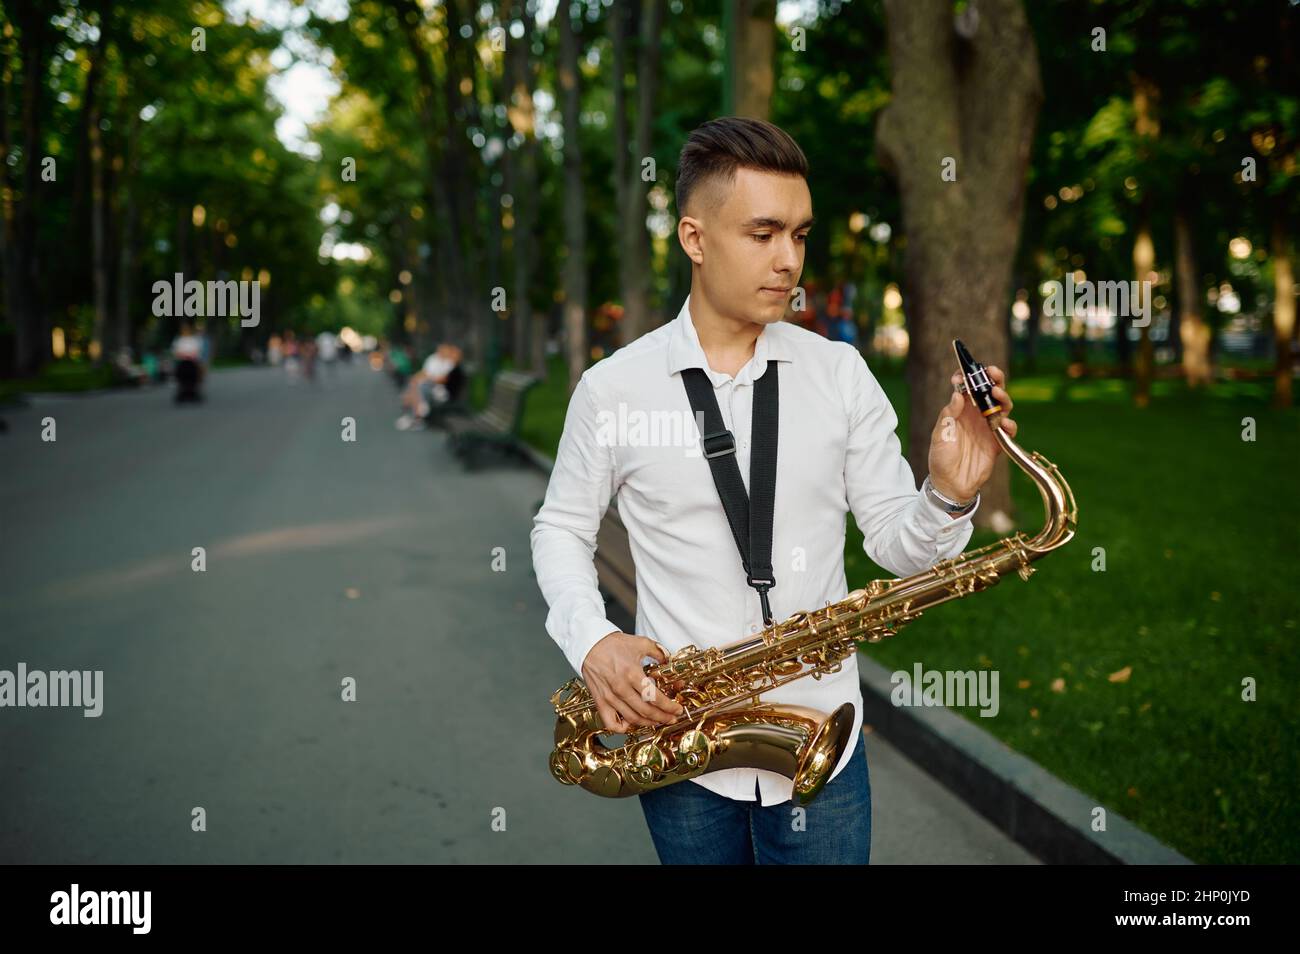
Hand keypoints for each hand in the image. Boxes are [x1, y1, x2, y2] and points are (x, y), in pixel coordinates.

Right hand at [581, 632, 685, 732]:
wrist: (589, 645)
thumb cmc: (613, 644)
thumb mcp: (640, 642)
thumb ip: (658, 651)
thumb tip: (668, 660)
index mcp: (632, 673)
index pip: (655, 697)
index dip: (669, 706)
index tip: (677, 708)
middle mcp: (620, 688)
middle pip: (646, 711)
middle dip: (663, 717)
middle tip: (672, 717)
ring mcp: (609, 697)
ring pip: (632, 719)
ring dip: (648, 723)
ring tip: (658, 721)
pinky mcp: (600, 702)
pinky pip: (611, 723)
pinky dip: (623, 728)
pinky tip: (632, 723)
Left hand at [927, 364, 1017, 501]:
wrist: (951, 484)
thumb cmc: (941, 458)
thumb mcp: (940, 435)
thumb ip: (948, 415)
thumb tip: (958, 394)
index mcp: (960, 411)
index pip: (967, 388)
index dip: (968, 377)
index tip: (965, 372)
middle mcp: (976, 416)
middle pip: (989, 391)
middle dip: (992, 378)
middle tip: (991, 372)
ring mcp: (988, 427)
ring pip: (1002, 406)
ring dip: (1002, 397)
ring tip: (996, 393)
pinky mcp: (998, 442)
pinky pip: (1008, 429)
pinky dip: (1009, 424)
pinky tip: (1003, 424)